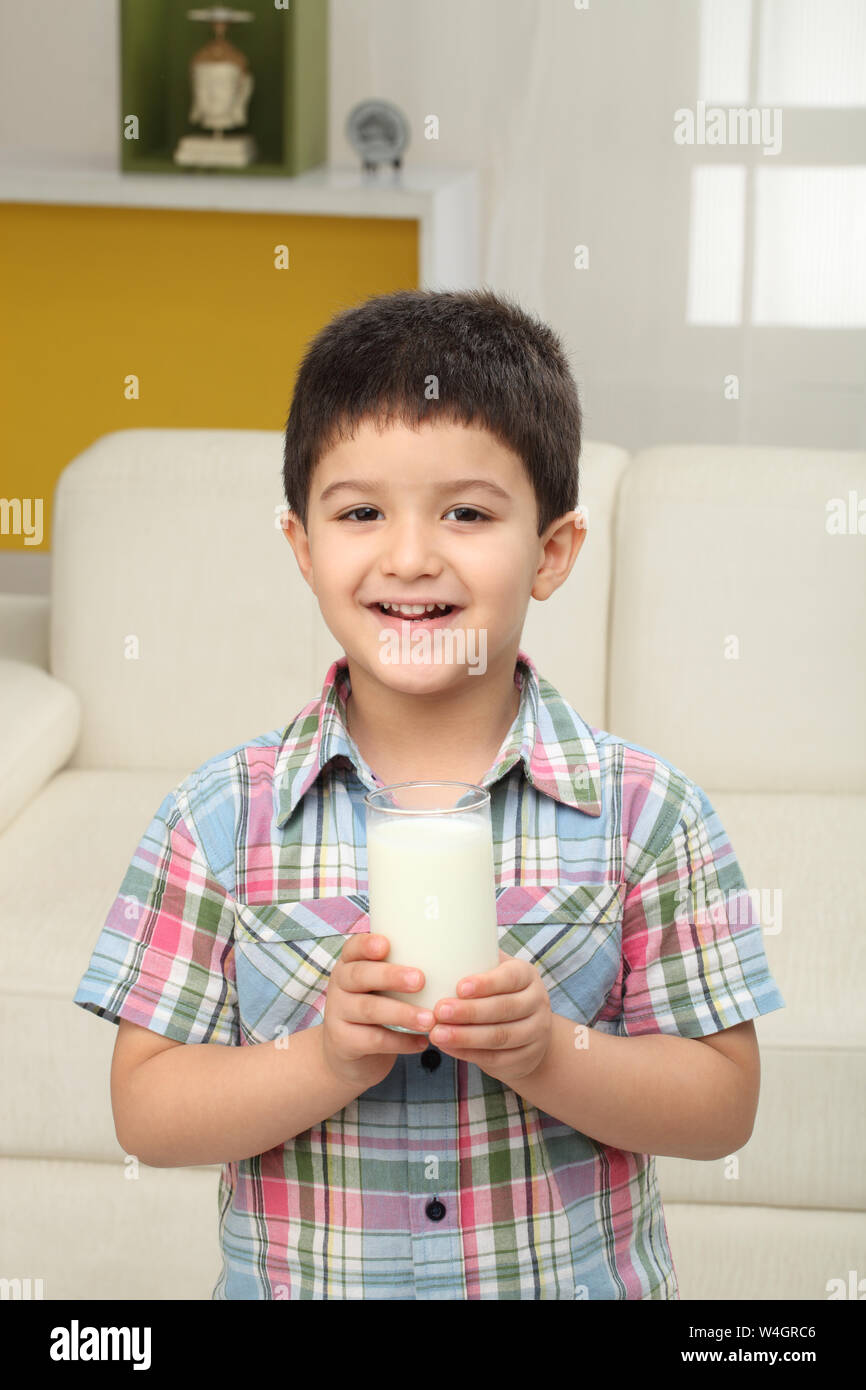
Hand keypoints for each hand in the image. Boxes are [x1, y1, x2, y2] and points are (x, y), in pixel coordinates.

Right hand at [322, 933, 431, 1089]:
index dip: (367, 944)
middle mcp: (339, 985)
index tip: (386, 944)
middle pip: (360, 975)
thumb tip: (449, 953)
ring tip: (429, 1019)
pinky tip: (422, 1043)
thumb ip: (401, 968)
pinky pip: (374, 1040)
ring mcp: (338, 1014)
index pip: (353, 947)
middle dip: (391, 976)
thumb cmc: (375, 1006)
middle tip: (420, 980)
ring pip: (369, 1009)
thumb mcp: (378, 984)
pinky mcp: (344, 1042)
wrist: (346, 1051)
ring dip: (402, 1014)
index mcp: (349, 964)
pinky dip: (401, 1042)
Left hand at [426, 949, 552, 1084]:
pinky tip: (447, 1048)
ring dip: (465, 1036)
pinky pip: (496, 1058)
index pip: (510, 977)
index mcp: (527, 975)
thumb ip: (474, 961)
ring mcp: (535, 1031)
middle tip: (439, 1011)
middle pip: (503, 1008)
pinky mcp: (526, 1057)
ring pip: (499, 1036)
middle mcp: (537, 1002)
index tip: (459, 987)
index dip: (486, 983)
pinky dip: (468, 1054)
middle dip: (469, 1012)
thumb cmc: (499, 993)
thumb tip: (435, 948)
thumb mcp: (495, 973)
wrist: (530, 1032)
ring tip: (437, 1034)